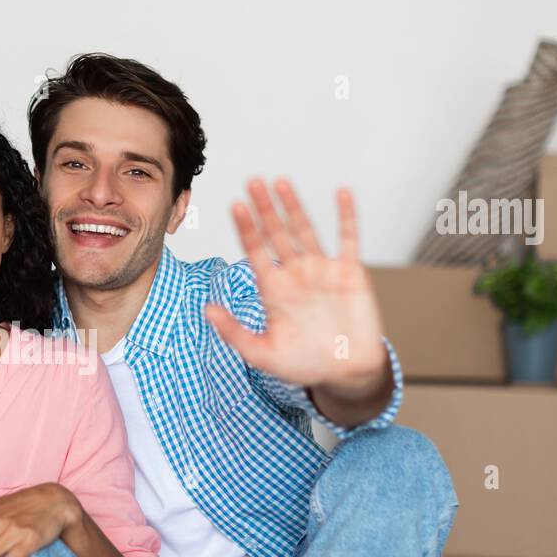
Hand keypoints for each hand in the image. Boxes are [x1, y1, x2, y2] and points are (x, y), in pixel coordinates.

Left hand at [204, 178, 387, 397]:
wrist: (346, 374)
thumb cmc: (304, 365)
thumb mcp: (261, 353)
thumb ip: (233, 332)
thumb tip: (206, 310)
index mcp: (273, 290)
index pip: (255, 251)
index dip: (246, 228)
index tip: (234, 205)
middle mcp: (295, 274)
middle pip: (277, 233)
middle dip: (264, 208)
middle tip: (252, 182)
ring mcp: (323, 270)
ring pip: (305, 229)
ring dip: (294, 205)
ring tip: (281, 182)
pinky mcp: (350, 273)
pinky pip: (349, 239)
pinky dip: (346, 216)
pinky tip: (341, 193)